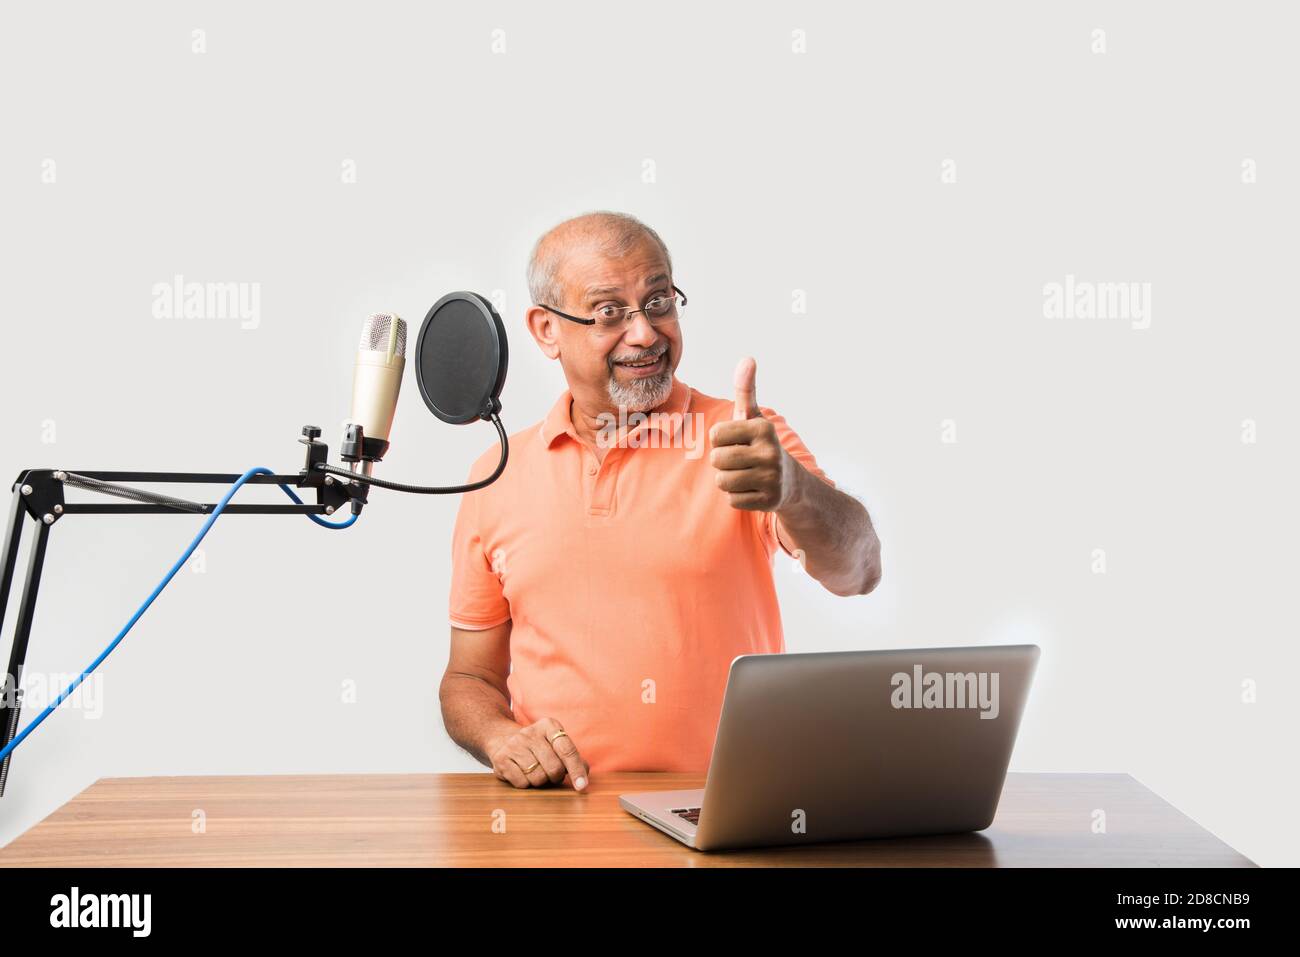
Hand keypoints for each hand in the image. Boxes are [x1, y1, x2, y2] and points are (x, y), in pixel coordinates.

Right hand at [487, 717, 589, 790]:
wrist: (502, 737)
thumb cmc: (537, 745)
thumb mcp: (555, 743)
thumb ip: (572, 757)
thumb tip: (584, 774)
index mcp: (549, 725)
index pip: (567, 750)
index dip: (576, 770)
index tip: (581, 786)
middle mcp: (530, 733)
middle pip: (554, 768)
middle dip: (556, 777)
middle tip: (551, 773)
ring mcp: (514, 745)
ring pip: (538, 778)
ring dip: (541, 781)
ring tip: (536, 771)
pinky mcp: (501, 759)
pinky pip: (522, 784)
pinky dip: (526, 784)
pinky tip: (522, 773)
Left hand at [708, 356, 798, 511]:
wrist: (791, 483)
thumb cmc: (761, 444)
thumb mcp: (754, 417)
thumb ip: (746, 390)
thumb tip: (747, 358)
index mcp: (763, 429)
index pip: (715, 435)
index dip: (720, 440)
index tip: (737, 441)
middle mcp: (770, 452)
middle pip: (717, 459)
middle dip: (722, 461)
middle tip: (740, 461)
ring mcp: (771, 478)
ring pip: (722, 481)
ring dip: (728, 480)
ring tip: (745, 474)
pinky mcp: (769, 501)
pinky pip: (732, 500)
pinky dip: (737, 496)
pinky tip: (752, 490)